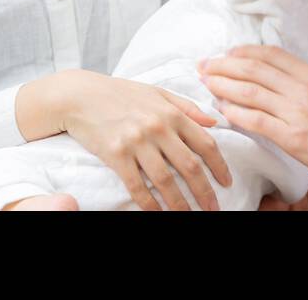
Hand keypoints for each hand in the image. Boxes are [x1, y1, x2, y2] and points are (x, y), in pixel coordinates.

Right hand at [52, 69, 232, 210]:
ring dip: (179, 203)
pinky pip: (137, 186)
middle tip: (213, 208)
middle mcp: (157, 127)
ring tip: (188, 215)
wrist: (80, 95)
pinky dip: (149, 203)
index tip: (226, 182)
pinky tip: (157, 213)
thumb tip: (214, 121)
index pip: (205, 143)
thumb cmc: (121, 93)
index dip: (219, 166)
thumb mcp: (157, 92)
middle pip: (189, 166)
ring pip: (165, 180)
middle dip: (204, 191)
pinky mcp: (116, 154)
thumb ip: (187, 106)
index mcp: (171, 112)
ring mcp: (136, 141)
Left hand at [198, 45, 307, 189]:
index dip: (243, 51)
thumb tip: (288, 83)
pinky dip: (236, 112)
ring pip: (250, 91)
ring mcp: (298, 112)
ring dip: (222, 85)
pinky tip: (222, 110)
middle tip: (203, 64)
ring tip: (205, 83)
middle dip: (223, 65)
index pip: (271, 55)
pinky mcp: (296, 137)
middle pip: (254, 68)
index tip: (226, 53)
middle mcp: (303, 88)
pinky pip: (258, 121)